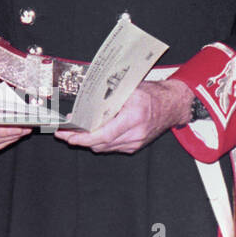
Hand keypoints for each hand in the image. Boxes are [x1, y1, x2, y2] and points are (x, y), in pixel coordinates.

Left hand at [55, 78, 192, 153]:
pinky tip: (89, 134)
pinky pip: (112, 147)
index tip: (69, 136)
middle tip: (62, 134)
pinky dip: (99, 142)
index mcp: (133, 117)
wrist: (172, 105)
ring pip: (105, 147)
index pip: (104, 134)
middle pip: (101, 143)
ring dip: (88, 142)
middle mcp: (135, 133)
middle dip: (79, 140)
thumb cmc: (151, 94)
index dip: (84, 138)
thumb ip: (108, 96)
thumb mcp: (129, 89)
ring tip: (72, 133)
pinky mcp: (135, 146)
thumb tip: (85, 101)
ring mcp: (136, 142)